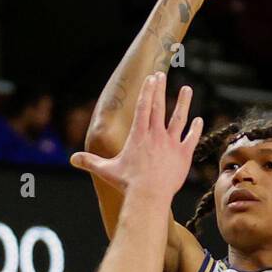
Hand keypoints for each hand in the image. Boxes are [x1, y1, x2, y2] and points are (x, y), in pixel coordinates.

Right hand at [70, 71, 202, 198]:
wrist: (149, 196)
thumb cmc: (127, 183)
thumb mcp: (106, 170)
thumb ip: (90, 162)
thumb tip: (72, 159)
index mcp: (138, 134)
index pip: (143, 106)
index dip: (147, 90)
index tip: (151, 78)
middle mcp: (155, 134)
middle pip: (159, 106)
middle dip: (160, 89)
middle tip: (163, 75)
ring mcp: (171, 143)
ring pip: (179, 118)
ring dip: (183, 102)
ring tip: (187, 89)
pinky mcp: (183, 155)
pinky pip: (191, 138)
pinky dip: (195, 128)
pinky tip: (198, 120)